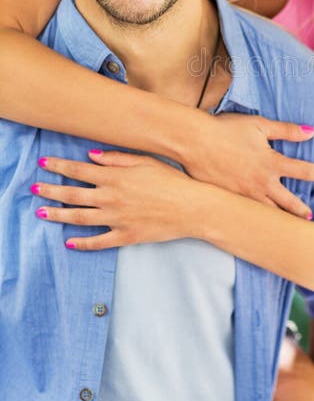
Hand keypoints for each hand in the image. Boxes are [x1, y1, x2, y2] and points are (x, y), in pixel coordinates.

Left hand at [32, 151, 207, 250]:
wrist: (193, 206)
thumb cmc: (172, 180)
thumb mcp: (146, 161)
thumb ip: (116, 158)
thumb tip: (91, 156)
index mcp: (116, 177)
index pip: (79, 170)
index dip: (59, 167)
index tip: (44, 164)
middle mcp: (112, 198)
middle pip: (73, 194)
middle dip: (51, 190)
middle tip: (34, 189)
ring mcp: (117, 219)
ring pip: (80, 218)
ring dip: (58, 216)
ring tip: (42, 213)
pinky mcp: (126, 236)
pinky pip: (99, 242)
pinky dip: (82, 244)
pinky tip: (69, 243)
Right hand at [180, 112, 313, 215]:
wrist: (195, 142)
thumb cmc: (226, 130)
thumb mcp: (259, 125)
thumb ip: (286, 130)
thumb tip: (311, 132)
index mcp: (271, 163)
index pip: (304, 170)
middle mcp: (261, 183)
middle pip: (289, 202)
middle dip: (302, 210)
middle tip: (311, 217)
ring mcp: (245, 195)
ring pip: (269, 212)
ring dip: (282, 220)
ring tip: (289, 227)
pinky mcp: (230, 199)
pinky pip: (248, 213)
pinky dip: (258, 220)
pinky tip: (260, 223)